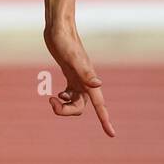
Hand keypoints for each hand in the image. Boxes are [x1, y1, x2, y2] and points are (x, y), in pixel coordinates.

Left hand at [43, 21, 114, 136]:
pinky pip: (70, 94)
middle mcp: (86, 81)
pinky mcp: (70, 74)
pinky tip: (56, 95)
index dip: (105, 120)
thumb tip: (98, 85)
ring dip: (63, 106)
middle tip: (51, 102)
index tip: (111, 135)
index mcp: (88, 81)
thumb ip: (85, 72)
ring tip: (51, 99)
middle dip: (66, 111)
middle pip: (80, 107)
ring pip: (75, 102)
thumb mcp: (71, 58)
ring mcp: (78, 78)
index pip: (100, 105)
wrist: (59, 28)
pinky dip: (63, 99)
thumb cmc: (64, 41)